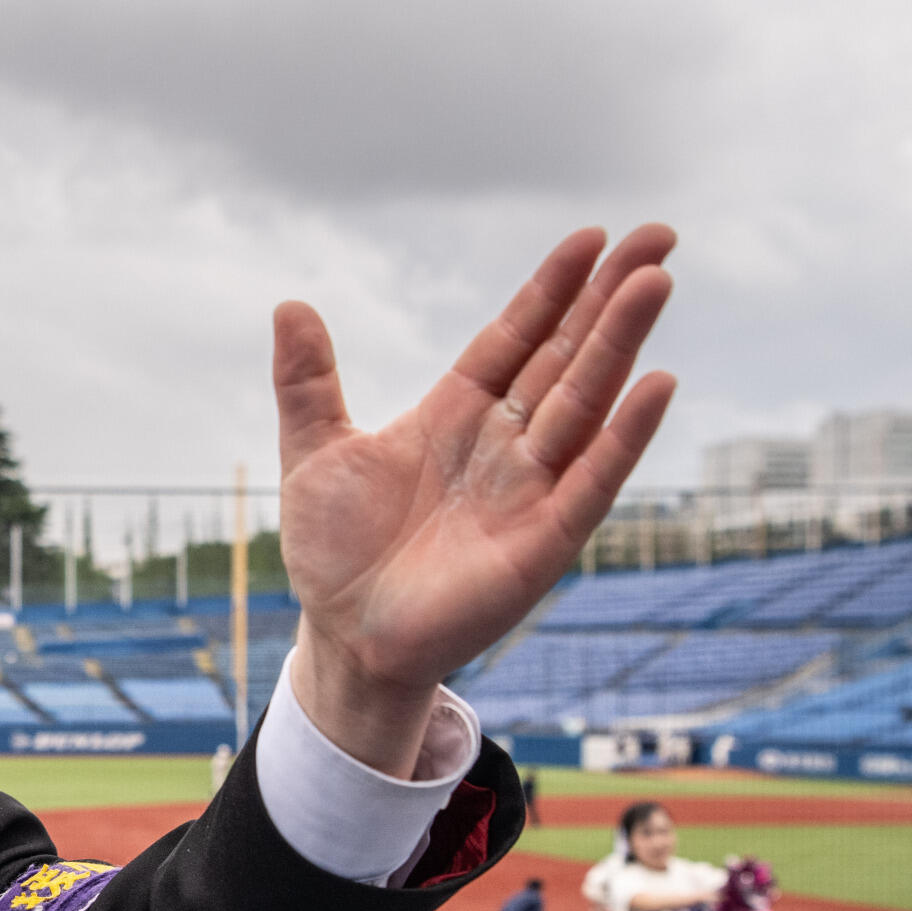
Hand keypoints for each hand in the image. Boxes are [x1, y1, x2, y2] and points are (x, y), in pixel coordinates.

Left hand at [276, 226, 677, 773]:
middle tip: (658, 236)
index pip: (513, 338)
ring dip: (620, 346)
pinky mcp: (542, 542)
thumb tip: (289, 304)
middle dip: (608, 299)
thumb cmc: (334, 550)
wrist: (344, 637)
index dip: (550, 290)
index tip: (590, 238)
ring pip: (584, 404)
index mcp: (455, 415)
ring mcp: (528, 490)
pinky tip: (656, 384)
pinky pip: (592, 481)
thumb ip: (307, 383)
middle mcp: (502, 444)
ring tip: (655, 283)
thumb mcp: (313, 454)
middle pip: (564, 357)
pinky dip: (624, 436)